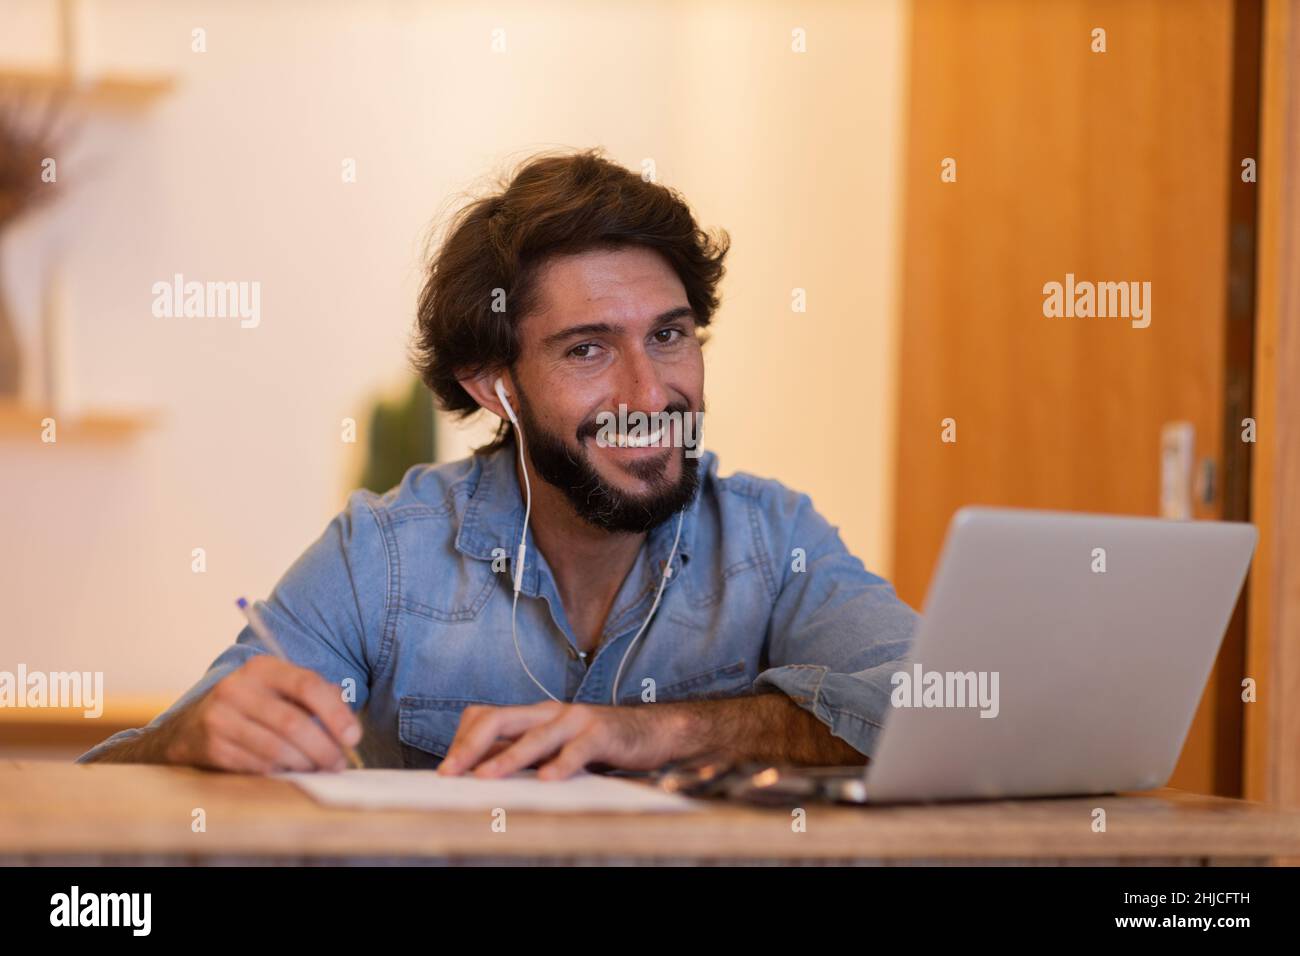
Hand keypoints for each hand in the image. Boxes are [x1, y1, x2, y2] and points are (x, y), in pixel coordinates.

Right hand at [160, 655, 361, 772]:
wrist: (190, 725)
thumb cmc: (252, 705)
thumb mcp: (280, 688)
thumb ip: (317, 695)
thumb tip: (347, 723)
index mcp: (262, 667)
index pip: (307, 685)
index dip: (335, 713)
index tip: (353, 737)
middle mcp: (238, 688)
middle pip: (294, 722)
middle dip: (324, 748)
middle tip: (338, 763)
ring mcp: (221, 718)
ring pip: (277, 748)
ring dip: (305, 764)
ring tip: (320, 768)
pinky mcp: (212, 746)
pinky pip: (258, 765)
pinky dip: (281, 771)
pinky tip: (291, 771)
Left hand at [437, 701, 683, 779]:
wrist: (651, 731)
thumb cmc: (598, 743)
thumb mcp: (555, 746)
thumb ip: (525, 754)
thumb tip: (482, 773)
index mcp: (534, 714)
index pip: (486, 716)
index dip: (463, 740)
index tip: (446, 769)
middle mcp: (550, 711)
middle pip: (500, 718)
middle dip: (471, 746)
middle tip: (451, 772)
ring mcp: (575, 720)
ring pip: (535, 735)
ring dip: (508, 757)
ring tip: (486, 776)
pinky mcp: (601, 733)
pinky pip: (577, 749)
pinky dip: (560, 764)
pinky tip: (548, 780)